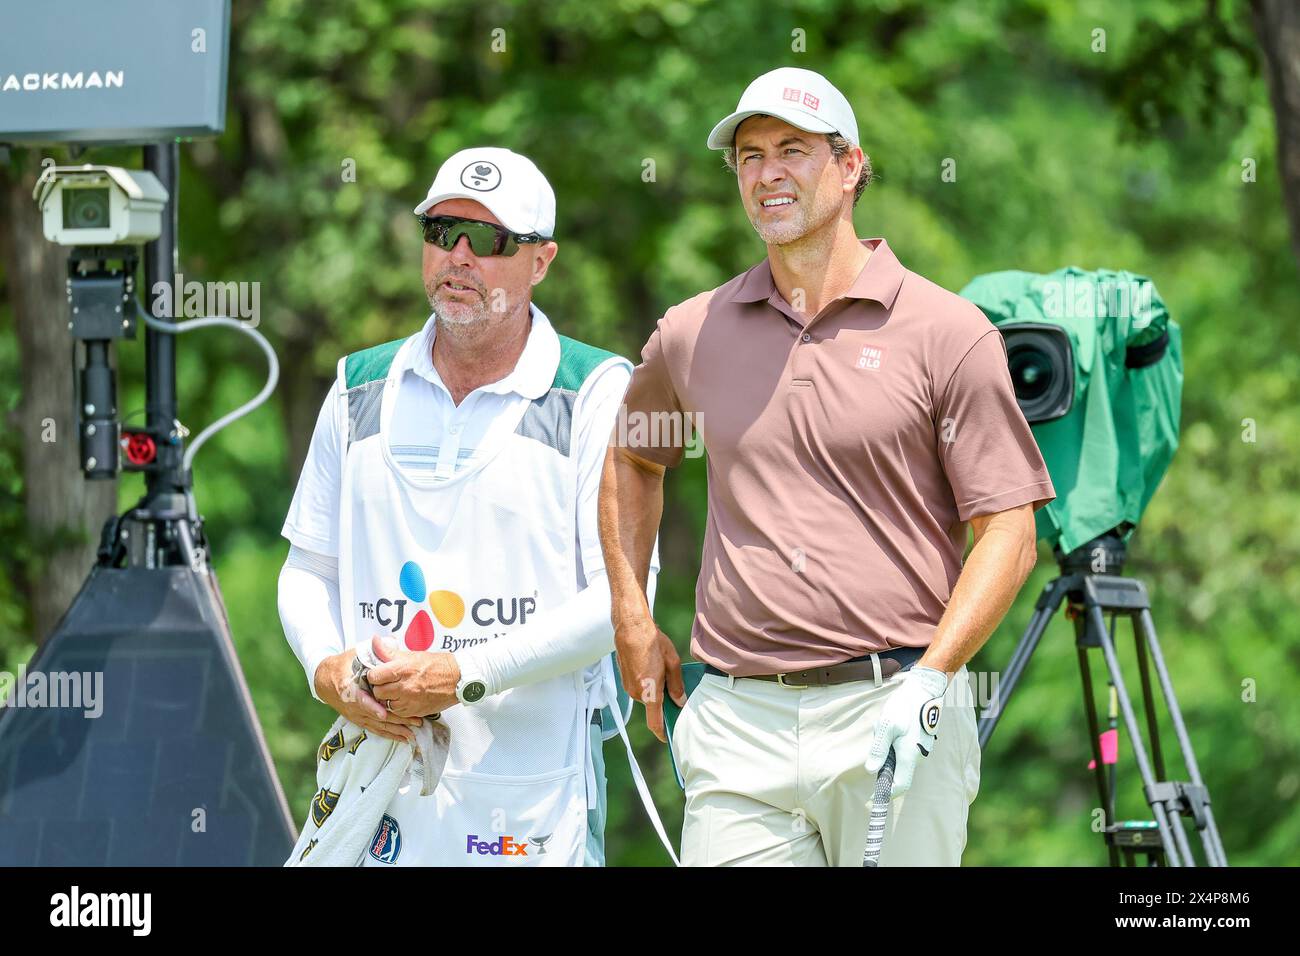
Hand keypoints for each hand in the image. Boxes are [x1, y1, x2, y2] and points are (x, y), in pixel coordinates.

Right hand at [314, 647, 422, 744]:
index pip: (359, 699)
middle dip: (396, 719)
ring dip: (396, 729)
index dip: (371, 707)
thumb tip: (386, 641)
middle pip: (374, 715)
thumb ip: (371, 650)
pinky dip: (389, 734)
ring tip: (414, 733)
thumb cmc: (343, 665)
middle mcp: (352, 704)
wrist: (325, 680)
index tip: (383, 713)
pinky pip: (375, 729)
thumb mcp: (354, 654)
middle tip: (416, 721)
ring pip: (377, 725)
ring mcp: (356, 714)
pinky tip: (403, 738)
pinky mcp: (359, 720)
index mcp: (349, 687)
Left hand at [365, 636, 461, 718]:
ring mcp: (409, 701)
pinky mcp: (415, 711)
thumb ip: (389, 652)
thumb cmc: (436, 665)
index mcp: (402, 669)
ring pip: (385, 704)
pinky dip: (397, 707)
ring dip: (388, 699)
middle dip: (379, 688)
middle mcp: (404, 686)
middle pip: (378, 692)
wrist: (457, 679)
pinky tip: (404, 699)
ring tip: (395, 692)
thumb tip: (374, 641)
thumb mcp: (412, 655)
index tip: (378, 674)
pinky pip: (397, 712)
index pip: (373, 676)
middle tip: (386, 683)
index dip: (374, 675)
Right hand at [614, 614, 684, 742]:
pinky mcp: (625, 679)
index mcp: (650, 693)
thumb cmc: (652, 642)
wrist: (631, 628)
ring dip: (655, 690)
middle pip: (653, 707)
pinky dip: (647, 684)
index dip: (662, 733)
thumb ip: (677, 685)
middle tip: (675, 688)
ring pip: (646, 696)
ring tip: (663, 671)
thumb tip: (680, 701)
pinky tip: (653, 667)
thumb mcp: (672, 663)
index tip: (668, 738)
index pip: (655, 723)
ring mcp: (628, 687)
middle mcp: (637, 694)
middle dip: (663, 702)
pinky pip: (639, 688)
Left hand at [864, 665, 948, 799]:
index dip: (888, 792)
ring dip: (889, 745)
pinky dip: (895, 738)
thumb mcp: (886, 726)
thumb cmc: (904, 707)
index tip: (875, 795)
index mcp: (909, 755)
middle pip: (897, 769)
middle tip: (879, 733)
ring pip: (899, 756)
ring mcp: (922, 748)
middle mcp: (918, 755)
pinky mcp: (921, 740)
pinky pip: (904, 746)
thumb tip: (872, 770)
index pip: (901, 785)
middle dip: (884, 758)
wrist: (925, 689)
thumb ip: (879, 749)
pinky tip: (894, 721)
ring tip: (888, 723)